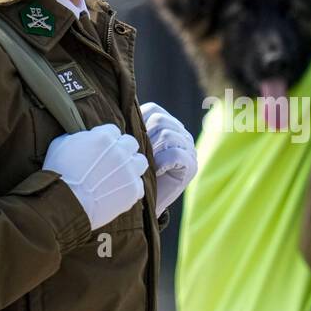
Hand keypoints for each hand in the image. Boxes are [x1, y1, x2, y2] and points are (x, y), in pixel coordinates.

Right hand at [42, 123, 147, 230]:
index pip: (113, 130)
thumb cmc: (59, 173)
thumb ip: (77, 137)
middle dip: (123, 150)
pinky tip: (119, 191)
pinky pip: (139, 186)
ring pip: (141, 162)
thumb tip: (83, 137)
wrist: (65, 202)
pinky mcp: (132, 190)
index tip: (101, 149)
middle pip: (131, 143)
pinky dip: (130, 188)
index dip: (106, 140)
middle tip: (112, 161)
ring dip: (132, 166)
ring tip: (121, 175)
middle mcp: (120, 151)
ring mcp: (129, 171)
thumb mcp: (60, 144)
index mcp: (104, 137)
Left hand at [139, 101, 197, 217]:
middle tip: (137, 155)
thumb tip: (118, 107)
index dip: (138, 123)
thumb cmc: (135, 172)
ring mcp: (190, 149)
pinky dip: (162, 162)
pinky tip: (156, 171)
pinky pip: (175, 154)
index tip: (130, 141)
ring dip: (152, 150)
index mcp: (168, 124)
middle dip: (144, 137)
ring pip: (167, 134)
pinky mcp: (192, 165)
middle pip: (160, 120)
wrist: (145, 203)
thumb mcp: (132, 145)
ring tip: (146, 163)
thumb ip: (132, 127)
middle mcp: (182, 134)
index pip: (153, 110)